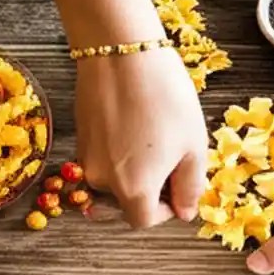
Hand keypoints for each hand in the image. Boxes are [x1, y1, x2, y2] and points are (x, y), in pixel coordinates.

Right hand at [75, 49, 207, 228]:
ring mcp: (87, 160)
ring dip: (133, 169)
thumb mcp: (193, 146)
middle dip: (149, 189)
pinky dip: (118, 151)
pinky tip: (134, 123)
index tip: (176, 189)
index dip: (163, 211)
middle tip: (170, 158)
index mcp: (134, 190)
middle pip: (126, 201)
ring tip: (153, 135)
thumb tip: (185, 212)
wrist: (121, 54)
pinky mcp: (80, 138)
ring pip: (113, 179)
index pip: (143, 221)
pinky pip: (102, 158)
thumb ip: (190, 186)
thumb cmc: (164, 99)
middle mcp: (103, 182)